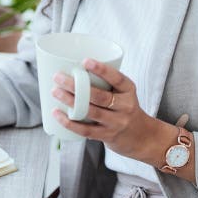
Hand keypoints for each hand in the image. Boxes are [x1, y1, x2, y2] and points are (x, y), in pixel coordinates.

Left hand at [51, 58, 169, 163]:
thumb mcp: (124, 93)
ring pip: (91, 111)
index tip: (85, 61)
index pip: (117, 78)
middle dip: (76, 86)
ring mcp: (116, 122)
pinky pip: (86, 130)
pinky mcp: (107, 136)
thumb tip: (74, 67)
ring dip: (71, 101)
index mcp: (128, 90)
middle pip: (99, 96)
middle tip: (58, 77)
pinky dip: (70, 122)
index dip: (101, 69)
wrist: (142, 136)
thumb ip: (106, 83)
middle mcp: (125, 106)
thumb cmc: (125, 108)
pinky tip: (58, 114)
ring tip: (56, 92)